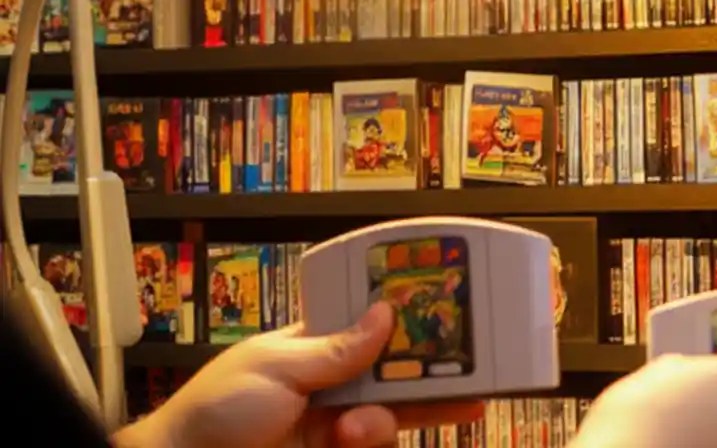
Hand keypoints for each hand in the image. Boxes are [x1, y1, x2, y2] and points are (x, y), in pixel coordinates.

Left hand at [115, 302, 481, 447]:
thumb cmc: (215, 410)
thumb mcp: (275, 367)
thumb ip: (336, 348)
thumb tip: (385, 312)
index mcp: (318, 345)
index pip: (375, 324)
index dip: (412, 318)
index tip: (452, 311)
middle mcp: (337, 382)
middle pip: (400, 371)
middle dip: (428, 372)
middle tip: (472, 373)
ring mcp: (339, 423)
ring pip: (394, 414)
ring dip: (383, 420)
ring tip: (352, 430)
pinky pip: (377, 443)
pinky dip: (372, 440)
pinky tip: (350, 439)